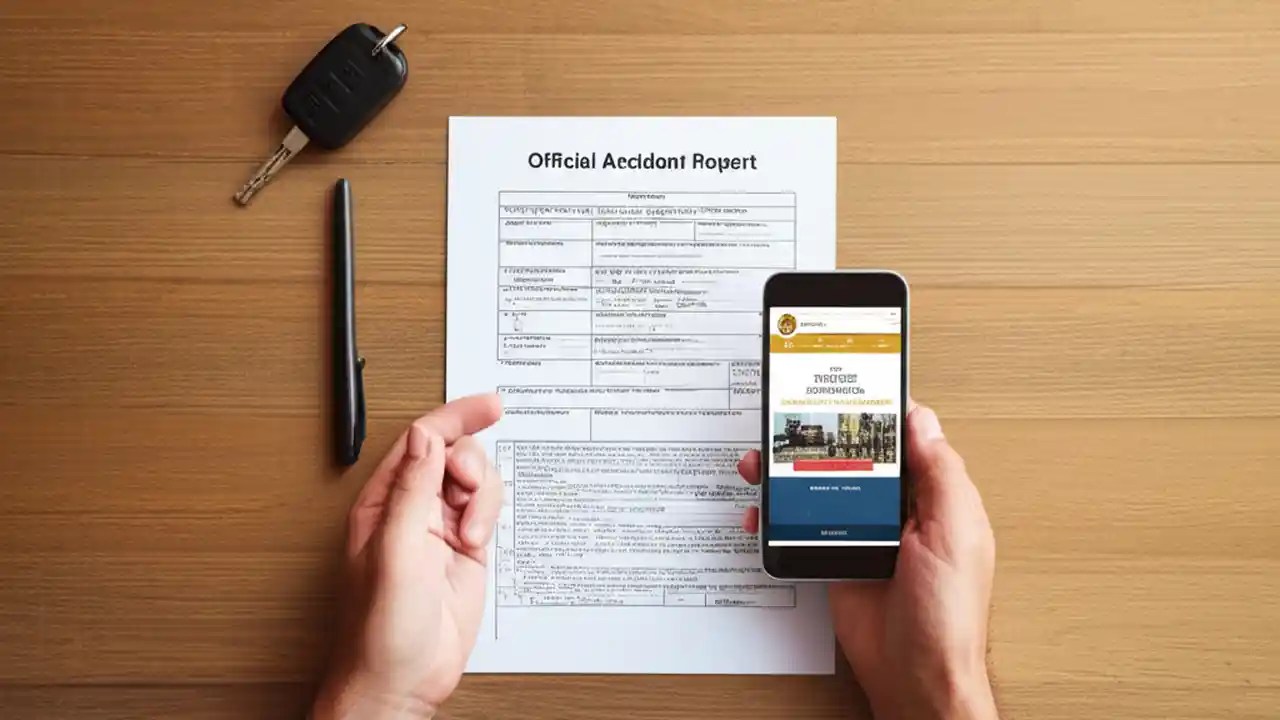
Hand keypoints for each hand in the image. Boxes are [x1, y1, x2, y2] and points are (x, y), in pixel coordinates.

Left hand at [313, 393, 503, 719]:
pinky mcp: (466, 552)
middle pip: (455, 455)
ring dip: (483, 498)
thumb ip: (414, 488)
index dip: (456, 417)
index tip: (489, 404)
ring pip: (476, 483)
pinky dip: (491, 517)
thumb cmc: (379, 629)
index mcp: (383, 501)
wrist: (402, 680)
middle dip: (471, 465)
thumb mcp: (396, 549)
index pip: (422, 440)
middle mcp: (412, 511)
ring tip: (471, 531)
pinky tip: (478, 542)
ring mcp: (441, 531)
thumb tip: (427, 436)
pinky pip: (488, 512)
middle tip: (470, 488)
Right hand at [739, 401, 997, 719]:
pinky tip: (763, 511)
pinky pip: (802, 525)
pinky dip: (778, 516)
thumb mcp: (955, 532)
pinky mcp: (835, 556)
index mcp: (936, 496)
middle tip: (789, 422)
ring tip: (762, 462)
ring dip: (790, 472)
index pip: (905, 437)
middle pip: (855, 456)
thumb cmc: (948, 616)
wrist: (915, 677)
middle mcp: (900, 510)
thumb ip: (940, 474)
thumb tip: (923, 420)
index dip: (878, 410)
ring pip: (822, 486)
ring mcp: (865, 532)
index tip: (847, 384)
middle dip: (820, 437)